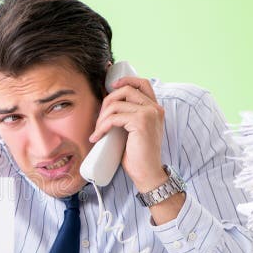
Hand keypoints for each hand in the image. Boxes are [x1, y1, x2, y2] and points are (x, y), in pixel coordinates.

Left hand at [88, 77, 166, 191]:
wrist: (147, 172)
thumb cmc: (139, 155)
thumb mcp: (134, 130)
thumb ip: (128, 116)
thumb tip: (107, 106)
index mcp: (155, 108)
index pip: (143, 83)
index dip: (126, 80)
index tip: (111, 86)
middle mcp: (154, 108)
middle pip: (125, 90)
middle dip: (107, 102)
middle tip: (99, 120)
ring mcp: (149, 114)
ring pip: (116, 104)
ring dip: (101, 118)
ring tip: (98, 131)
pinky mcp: (140, 122)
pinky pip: (113, 118)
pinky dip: (101, 127)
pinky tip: (97, 137)